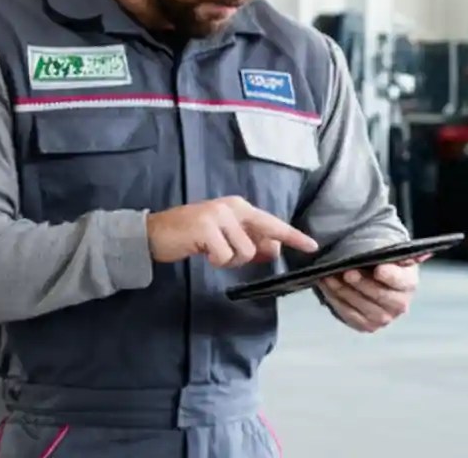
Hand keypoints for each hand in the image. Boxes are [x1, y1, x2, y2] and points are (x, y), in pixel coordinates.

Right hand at [147, 196, 318, 267]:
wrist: (155, 233)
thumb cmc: (191, 235)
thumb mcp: (223, 235)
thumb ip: (248, 240)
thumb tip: (273, 249)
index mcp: (238, 207)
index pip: (272, 222)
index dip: (293, 235)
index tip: (312, 246)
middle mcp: (232, 207)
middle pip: (263, 234)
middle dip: (261, 251)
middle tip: (253, 256)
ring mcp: (219, 216)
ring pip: (244, 252)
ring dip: (229, 260)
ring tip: (211, 252)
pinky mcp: (206, 228)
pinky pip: (224, 256)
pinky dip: (215, 261)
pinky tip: (202, 252)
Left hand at [318, 254, 429, 332]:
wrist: (374, 280)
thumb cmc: (380, 262)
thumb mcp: (387, 253)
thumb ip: (390, 252)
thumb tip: (403, 257)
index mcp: (408, 282)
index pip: (400, 280)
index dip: (390, 276)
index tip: (379, 270)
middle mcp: (400, 304)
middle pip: (379, 295)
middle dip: (361, 284)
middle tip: (346, 273)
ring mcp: (384, 318)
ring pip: (362, 306)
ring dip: (343, 291)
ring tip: (329, 277)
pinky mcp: (367, 326)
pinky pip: (349, 314)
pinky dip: (335, 300)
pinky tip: (327, 287)